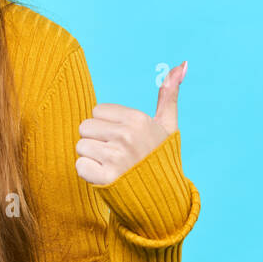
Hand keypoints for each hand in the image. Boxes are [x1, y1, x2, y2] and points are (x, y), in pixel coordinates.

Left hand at [76, 60, 185, 185]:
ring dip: (91, 157)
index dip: (106, 125)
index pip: (97, 111)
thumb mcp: (167, 124)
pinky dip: (89, 173)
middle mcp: (126, 136)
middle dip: (96, 140)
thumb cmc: (160, 158)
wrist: (163, 198)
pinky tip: (105, 175)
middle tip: (115, 152)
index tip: (122, 138)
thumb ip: (169, 94)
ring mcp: (115, 157)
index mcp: (138, 119)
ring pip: (80, 146)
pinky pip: (79, 166)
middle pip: (85, 127)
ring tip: (111, 164)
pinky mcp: (105, 177)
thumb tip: (183, 64)